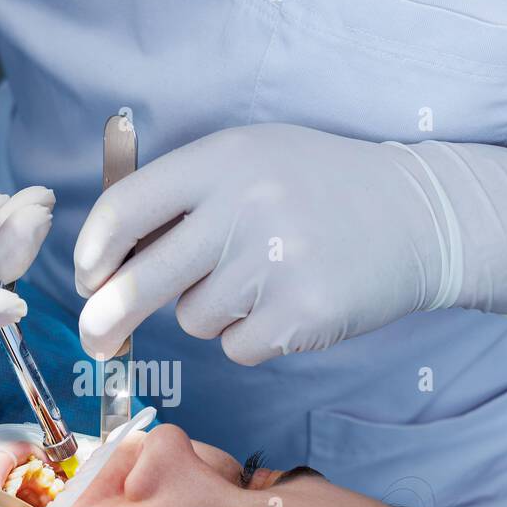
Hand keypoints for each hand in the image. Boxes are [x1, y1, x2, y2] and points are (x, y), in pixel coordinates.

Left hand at [74, 123, 506, 363]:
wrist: (418, 216)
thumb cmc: (317, 190)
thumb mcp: (251, 160)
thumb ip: (182, 198)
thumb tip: (105, 265)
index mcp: (222, 159)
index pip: (125, 209)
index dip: (93, 252)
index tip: (87, 277)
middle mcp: (244, 207)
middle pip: (140, 281)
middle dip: (107, 317)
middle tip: (95, 338)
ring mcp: (274, 264)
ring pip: (192, 319)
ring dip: (212, 312)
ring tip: (261, 278)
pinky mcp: (301, 315)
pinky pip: (235, 347)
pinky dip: (250, 337)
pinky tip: (286, 303)